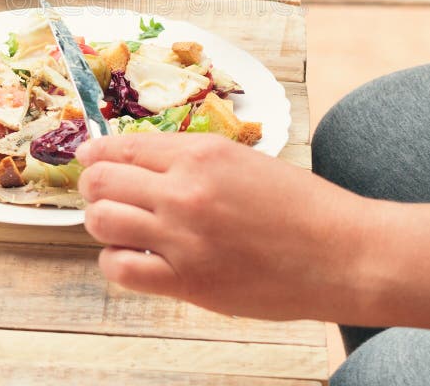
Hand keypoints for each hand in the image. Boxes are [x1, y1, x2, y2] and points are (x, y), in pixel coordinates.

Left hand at [77, 133, 371, 320]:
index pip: (124, 147)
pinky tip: (132, 257)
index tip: (88, 156)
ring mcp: (182, 238)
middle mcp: (184, 190)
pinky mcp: (187, 282)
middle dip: (93, 184)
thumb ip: (193, 161)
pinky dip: (116, 261)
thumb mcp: (245, 162)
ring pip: (102, 221)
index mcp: (201, 154)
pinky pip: (121, 269)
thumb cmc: (301, 205)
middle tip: (99, 191)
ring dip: (101, 220)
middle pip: (102, 180)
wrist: (341, 253)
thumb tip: (147, 163)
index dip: (97, 152)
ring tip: (117, 224)